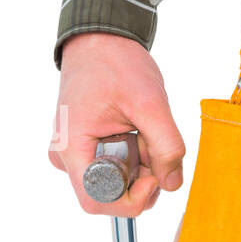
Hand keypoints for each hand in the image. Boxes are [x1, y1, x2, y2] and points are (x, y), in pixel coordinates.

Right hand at [50, 32, 185, 215]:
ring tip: (143, 132)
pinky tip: (136, 133)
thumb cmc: (116, 64)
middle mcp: (67, 157)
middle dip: (142, 180)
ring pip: (116, 183)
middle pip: (110, 195)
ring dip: (141, 167)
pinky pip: (115, 169)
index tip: (153, 173)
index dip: (133, 198)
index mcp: (72, 147)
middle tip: (152, 144)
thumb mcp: (151, 103)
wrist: (100, 40)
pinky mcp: (85, 150)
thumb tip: (173, 183)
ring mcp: (75, 154)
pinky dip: (135, 159)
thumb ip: (167, 146)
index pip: (98, 200)